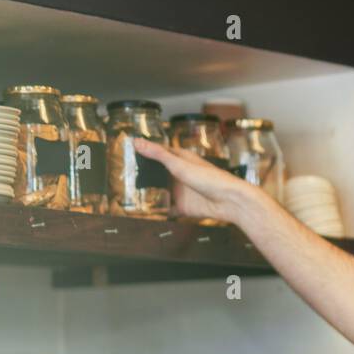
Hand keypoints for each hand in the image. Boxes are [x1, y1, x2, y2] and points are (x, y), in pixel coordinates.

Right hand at [134, 137, 266, 223]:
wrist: (230, 202)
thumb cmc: (211, 179)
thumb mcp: (180, 164)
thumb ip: (158, 154)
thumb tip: (137, 142)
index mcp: (180, 159)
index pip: (158, 153)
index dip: (144, 153)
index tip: (127, 154)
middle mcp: (179, 174)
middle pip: (157, 174)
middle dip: (143, 176)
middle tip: (123, 178)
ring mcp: (181, 191)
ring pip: (160, 192)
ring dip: (149, 194)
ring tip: (129, 195)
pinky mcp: (183, 207)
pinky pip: (167, 209)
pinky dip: (158, 211)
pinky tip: (146, 212)